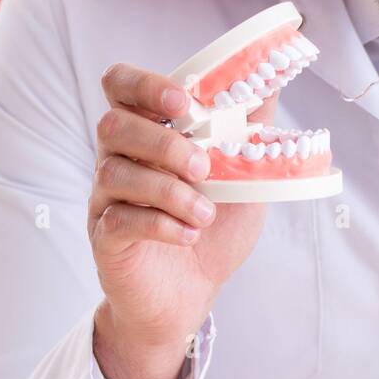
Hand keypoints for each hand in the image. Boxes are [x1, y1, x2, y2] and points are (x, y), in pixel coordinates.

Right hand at [89, 64, 273, 378]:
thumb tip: (273, 83)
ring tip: (206, 213)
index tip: (186, 102)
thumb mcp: (242, 176)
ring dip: (169, 190)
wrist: (192, 294)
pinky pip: (119, 219)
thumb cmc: (213, 227)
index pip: (120, 85)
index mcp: (148, 133)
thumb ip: (251, 131)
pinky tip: (190, 235)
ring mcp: (106, 199)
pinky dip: (161, 224)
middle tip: (204, 167)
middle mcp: (118, 159)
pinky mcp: (105, 237)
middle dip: (163, 141)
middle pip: (113, 125)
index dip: (145, 84)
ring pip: (115, 172)